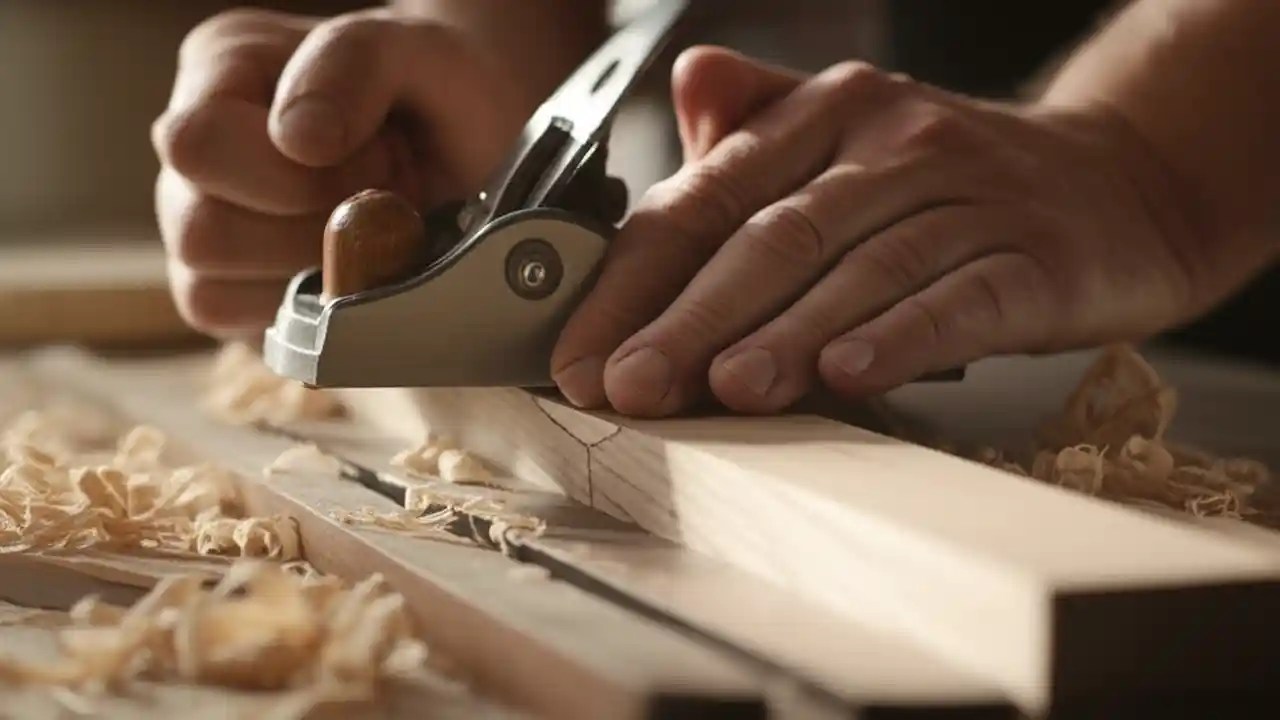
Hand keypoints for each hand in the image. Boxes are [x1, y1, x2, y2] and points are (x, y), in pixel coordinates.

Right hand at [152, 8, 522, 338]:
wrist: (476, 140)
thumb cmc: (433, 89)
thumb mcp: (410, 47)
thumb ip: (350, 65)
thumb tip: (296, 138)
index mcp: (218, 73)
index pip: (196, 145)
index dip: (287, 174)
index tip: (375, 155)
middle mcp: (195, 156)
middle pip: (200, 232)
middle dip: (315, 227)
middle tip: (386, 196)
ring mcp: (203, 231)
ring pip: (213, 292)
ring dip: (319, 271)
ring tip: (376, 229)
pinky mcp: (234, 297)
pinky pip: (244, 330)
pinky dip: (316, 311)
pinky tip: (361, 268)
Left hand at [551, 46, 1204, 416]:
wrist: (1121, 181)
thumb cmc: (958, 179)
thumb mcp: (855, 137)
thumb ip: (764, 124)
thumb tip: (688, 89)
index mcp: (830, 113)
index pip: (709, 196)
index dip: (635, 276)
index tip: (578, 349)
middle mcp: (893, 144)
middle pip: (772, 236)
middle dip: (688, 316)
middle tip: (626, 384)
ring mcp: (969, 199)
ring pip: (858, 269)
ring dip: (784, 334)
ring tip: (720, 390)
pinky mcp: (1036, 261)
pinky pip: (957, 299)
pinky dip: (898, 338)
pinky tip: (847, 377)